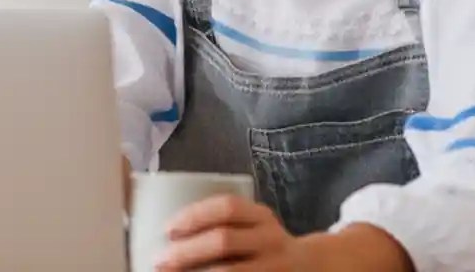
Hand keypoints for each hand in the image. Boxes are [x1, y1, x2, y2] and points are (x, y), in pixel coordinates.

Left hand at [154, 194, 301, 270]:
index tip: (167, 230)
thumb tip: (169, 234)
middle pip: (224, 241)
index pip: (226, 208)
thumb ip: (224, 224)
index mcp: (261, 216)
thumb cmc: (264, 244)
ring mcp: (276, 267)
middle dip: (187, 252)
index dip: (194, 217)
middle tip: (160, 261)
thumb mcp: (254, 225)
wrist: (314, 266)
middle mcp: (271, 239)